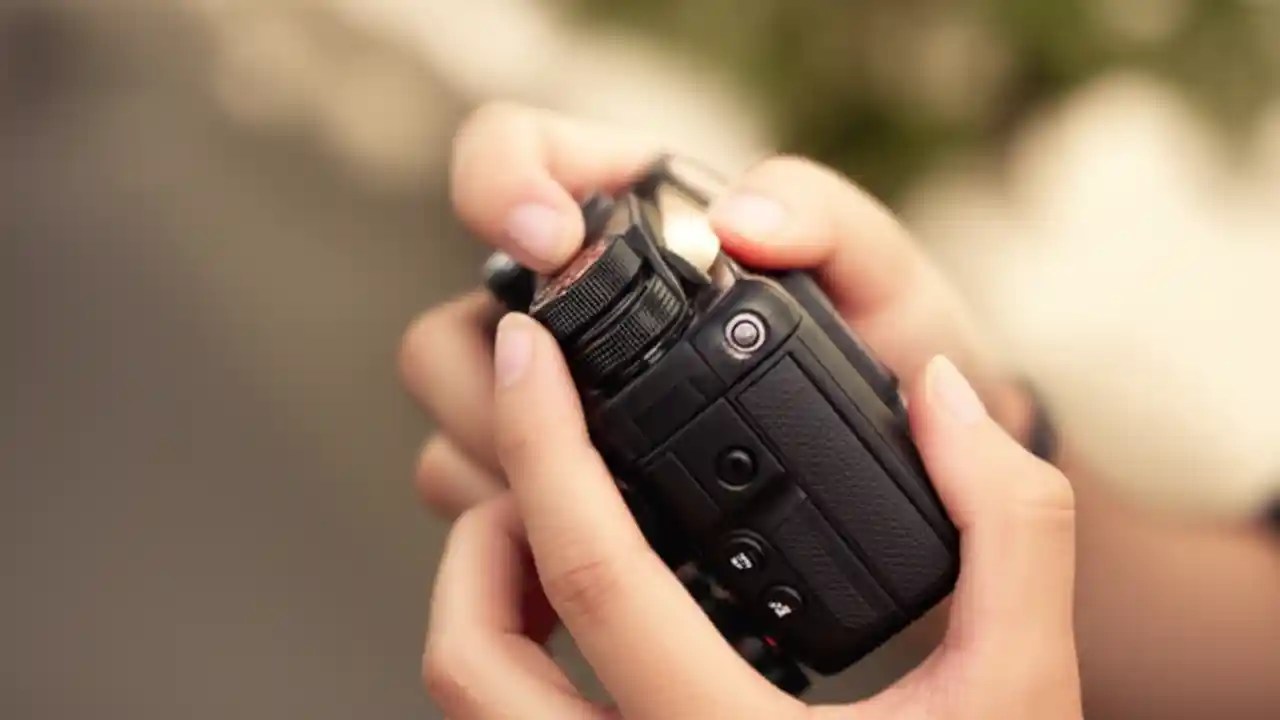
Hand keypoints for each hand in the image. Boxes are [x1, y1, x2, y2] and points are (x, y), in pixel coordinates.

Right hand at [400, 103, 1032, 519]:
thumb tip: (740, 220)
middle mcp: (570, 310)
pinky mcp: (556, 482)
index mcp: (626, 222)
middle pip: (447, 328)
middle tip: (584, 430)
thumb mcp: (879, 272)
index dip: (500, 188)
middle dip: (495, 387)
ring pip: (456, 423)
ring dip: (505, 465)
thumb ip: (826, 217)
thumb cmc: (888, 347)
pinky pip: (481, 501)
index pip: (507, 155)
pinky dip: (519, 527)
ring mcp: (552, 402)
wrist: (912, 469)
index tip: (553, 244)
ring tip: (604, 500)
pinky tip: (591, 547)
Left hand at [422, 314, 1079, 718]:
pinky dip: (520, 654)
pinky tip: (595, 619)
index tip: (528, 353)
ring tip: (561, 529)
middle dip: (482, 531)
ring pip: (473, 706)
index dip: (541, 441)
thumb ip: (1008, 527)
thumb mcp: (1024, 688)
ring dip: (487, 596)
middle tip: (536, 459)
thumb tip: (940, 398)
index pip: (590, 574)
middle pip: (473, 657)